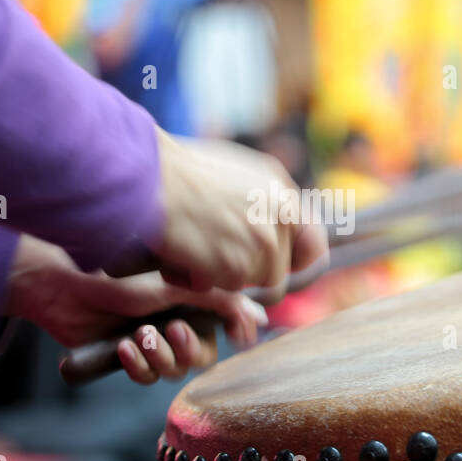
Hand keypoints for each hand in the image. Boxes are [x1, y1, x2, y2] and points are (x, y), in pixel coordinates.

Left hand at [3, 235, 262, 383]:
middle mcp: (174, 318)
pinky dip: (136, 365)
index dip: (231, 333)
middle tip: (171, 329)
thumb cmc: (121, 274)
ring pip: (173, 370)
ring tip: (139, 336)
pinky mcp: (125, 356)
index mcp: (192, 297)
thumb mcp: (181, 283)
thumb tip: (261, 320)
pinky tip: (123, 347)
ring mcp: (150, 339)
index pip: (226, 325)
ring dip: (158, 357)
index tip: (236, 338)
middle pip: (202, 356)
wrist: (64, 287)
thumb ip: (224, 302)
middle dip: (187, 348)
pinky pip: (145, 376)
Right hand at [152, 130, 328, 293]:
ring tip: (192, 251)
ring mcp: (263, 243)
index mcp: (282, 190)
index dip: (294, 262)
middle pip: (276, 272)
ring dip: (221, 276)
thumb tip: (268, 231)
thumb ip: (258, 201)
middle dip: (246, 272)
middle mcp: (281, 215)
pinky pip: (224, 290)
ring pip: (249, 283)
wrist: (149, 176)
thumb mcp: (232, 173)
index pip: (312, 244)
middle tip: (213, 256)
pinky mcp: (240, 267)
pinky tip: (181, 258)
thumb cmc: (175, 170)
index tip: (276, 269)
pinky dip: (200, 281)